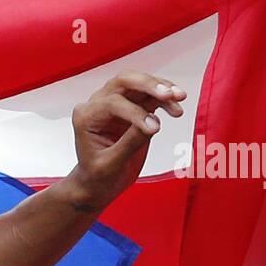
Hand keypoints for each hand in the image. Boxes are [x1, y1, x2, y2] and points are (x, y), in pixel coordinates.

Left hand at [66, 72, 185, 209]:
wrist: (98, 183)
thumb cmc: (98, 175)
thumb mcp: (110, 164)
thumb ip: (129, 143)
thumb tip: (152, 124)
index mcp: (86, 116)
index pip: (112, 103)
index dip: (135, 113)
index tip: (154, 129)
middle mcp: (97, 104)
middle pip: (124, 82)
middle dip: (148, 85)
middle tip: (169, 93)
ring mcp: (116, 103)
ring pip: (139, 85)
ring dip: (161, 88)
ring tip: (179, 97)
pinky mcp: (133, 108)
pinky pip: (149, 96)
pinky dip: (164, 98)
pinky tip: (177, 106)